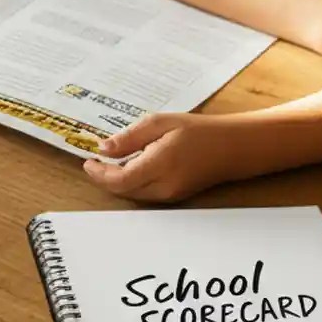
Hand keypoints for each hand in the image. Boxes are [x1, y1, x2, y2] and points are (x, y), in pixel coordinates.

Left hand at [83, 113, 233, 201]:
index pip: (119, 180)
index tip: (88, 161)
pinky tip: (129, 168)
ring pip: (132, 194)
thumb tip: (104, 149)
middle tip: (94, 161)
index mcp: (160, 165)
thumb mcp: (161, 123)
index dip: (99, 173)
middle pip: (123, 190)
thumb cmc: (199, 131)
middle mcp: (164, 186)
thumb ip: (130, 137)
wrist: (233, 148)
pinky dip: (131, 184)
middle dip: (105, 178)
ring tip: (109, 163)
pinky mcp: (174, 198)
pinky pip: (144, 194)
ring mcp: (170, 196)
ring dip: (116, 182)